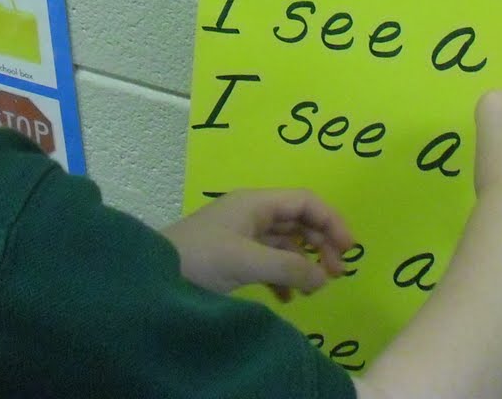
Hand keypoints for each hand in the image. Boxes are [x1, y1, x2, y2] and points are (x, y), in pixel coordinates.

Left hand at [162, 188, 355, 300]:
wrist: (152, 277)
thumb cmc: (200, 258)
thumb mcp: (247, 261)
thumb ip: (288, 267)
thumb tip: (324, 278)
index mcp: (256, 203)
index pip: (305, 201)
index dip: (332, 221)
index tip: (349, 249)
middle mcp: (251, 213)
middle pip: (298, 221)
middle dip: (321, 245)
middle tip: (337, 274)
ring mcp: (241, 235)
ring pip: (285, 242)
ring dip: (304, 262)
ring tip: (316, 288)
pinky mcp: (232, 257)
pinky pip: (268, 261)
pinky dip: (283, 276)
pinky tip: (288, 299)